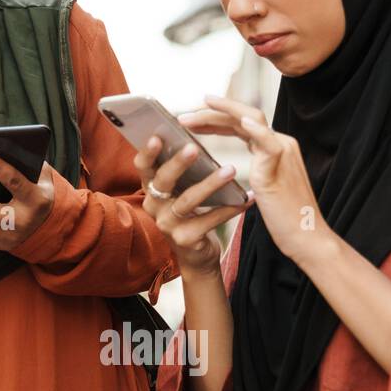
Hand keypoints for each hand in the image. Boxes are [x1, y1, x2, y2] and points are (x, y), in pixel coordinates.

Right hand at [133, 130, 254, 275]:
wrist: (196, 254)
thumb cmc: (190, 214)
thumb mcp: (179, 192)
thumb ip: (180, 172)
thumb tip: (191, 140)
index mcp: (151, 190)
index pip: (143, 167)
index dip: (148, 152)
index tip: (158, 136)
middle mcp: (154, 206)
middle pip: (163, 181)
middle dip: (178, 163)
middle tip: (194, 148)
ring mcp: (168, 224)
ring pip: (188, 200)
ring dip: (210, 184)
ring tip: (230, 169)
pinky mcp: (185, 239)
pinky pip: (210, 220)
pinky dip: (230, 208)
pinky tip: (247, 198)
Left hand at [177, 94, 329, 262]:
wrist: (306, 237)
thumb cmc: (283, 218)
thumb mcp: (264, 188)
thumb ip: (254, 172)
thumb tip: (226, 170)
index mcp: (274, 148)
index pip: (241, 125)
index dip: (216, 120)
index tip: (192, 120)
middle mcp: (280, 143)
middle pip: (242, 117)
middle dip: (210, 113)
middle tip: (182, 117)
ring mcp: (282, 151)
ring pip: (250, 120)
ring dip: (217, 116)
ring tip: (189, 118)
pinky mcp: (280, 165)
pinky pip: (267, 141)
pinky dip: (255, 129)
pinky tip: (240, 121)